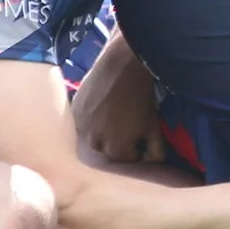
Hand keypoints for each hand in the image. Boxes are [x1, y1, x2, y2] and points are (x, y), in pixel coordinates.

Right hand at [72, 41, 164, 163]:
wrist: (121, 66)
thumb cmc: (140, 97)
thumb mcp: (153, 126)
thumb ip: (155, 150)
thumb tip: (154, 162)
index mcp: (116, 152)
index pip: (128, 158)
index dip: (138, 146)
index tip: (141, 131)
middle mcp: (95, 144)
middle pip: (109, 149)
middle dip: (119, 139)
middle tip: (127, 119)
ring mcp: (82, 128)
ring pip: (95, 136)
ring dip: (103, 129)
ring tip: (114, 111)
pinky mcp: (74, 112)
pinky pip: (84, 122)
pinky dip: (91, 118)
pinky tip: (101, 104)